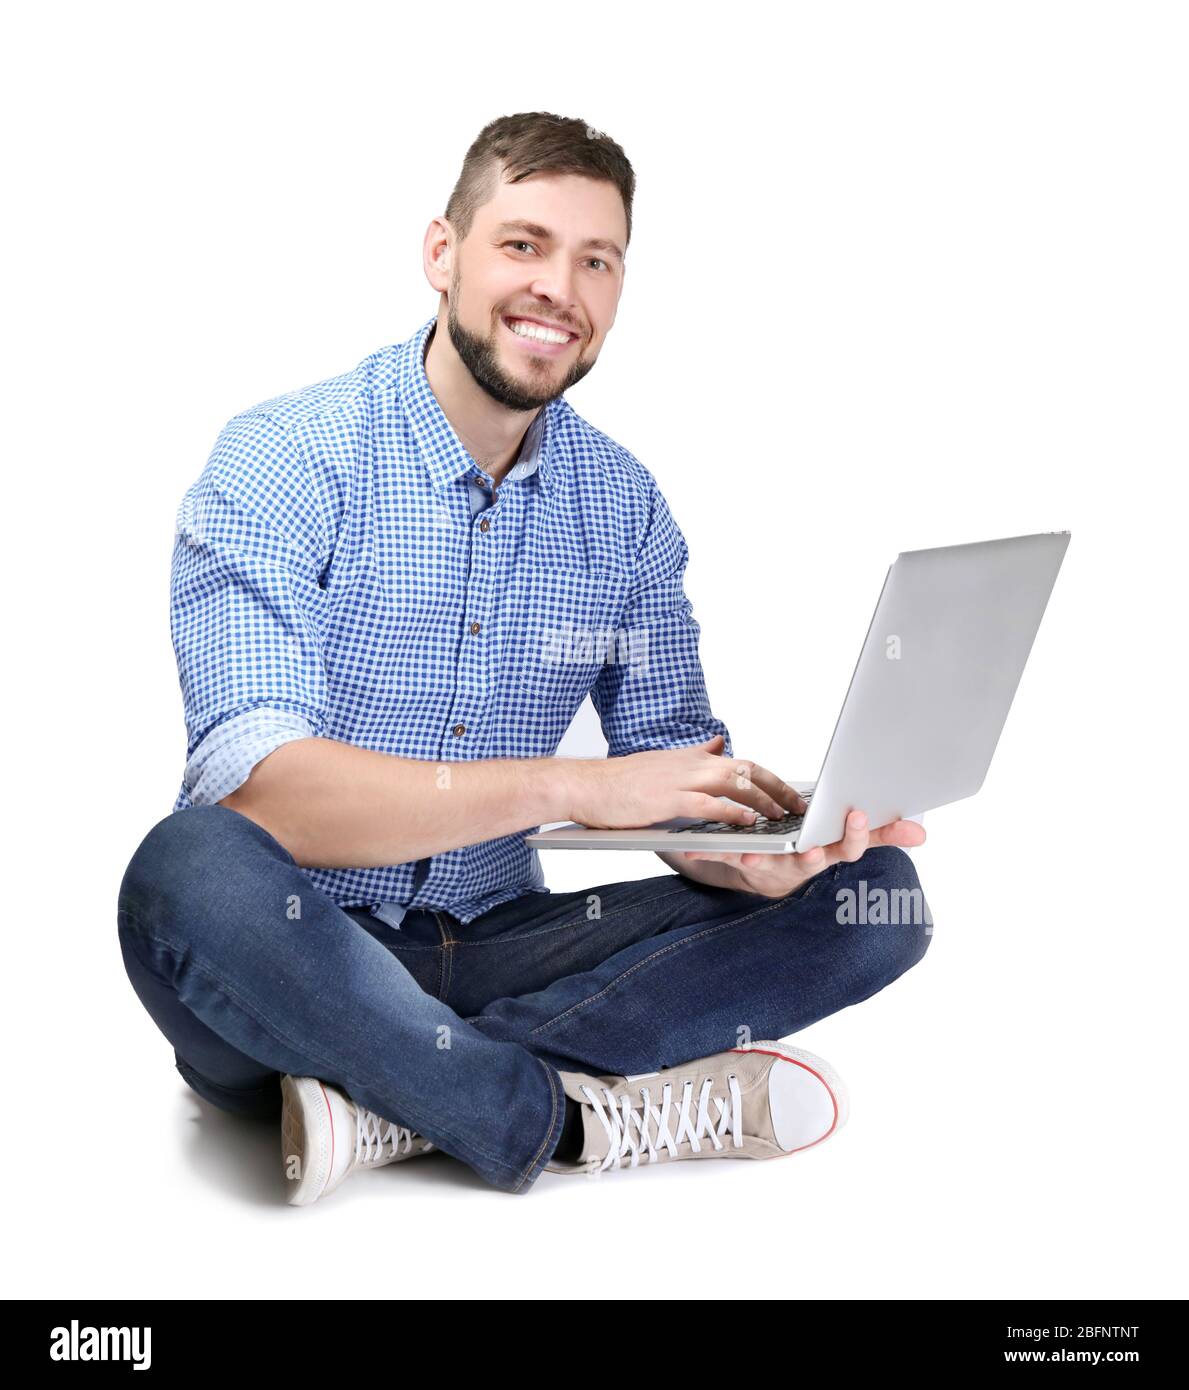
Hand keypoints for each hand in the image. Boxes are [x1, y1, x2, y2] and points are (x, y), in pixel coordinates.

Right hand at [565, 733, 805, 830]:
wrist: (584, 785)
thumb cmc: (619, 781)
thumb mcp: (663, 763)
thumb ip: (695, 755)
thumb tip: (720, 743)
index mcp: (691, 758)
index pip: (741, 763)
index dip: (769, 778)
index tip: (789, 793)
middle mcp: (690, 764)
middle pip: (746, 770)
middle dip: (777, 788)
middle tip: (798, 806)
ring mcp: (679, 780)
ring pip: (733, 784)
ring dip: (762, 800)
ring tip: (781, 815)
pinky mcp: (666, 799)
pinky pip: (708, 804)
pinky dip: (731, 812)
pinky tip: (747, 821)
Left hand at [678, 809, 926, 898]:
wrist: (760, 868)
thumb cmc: (808, 847)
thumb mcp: (844, 838)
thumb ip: (882, 834)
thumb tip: (922, 833)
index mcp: (829, 851)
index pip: (850, 846)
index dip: (858, 834)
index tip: (860, 813)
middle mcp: (803, 864)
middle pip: (815, 860)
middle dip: (815, 853)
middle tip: (815, 845)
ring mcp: (773, 867)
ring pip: (771, 863)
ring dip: (763, 858)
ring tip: (755, 850)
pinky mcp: (744, 864)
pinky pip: (730, 858)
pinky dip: (721, 850)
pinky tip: (708, 844)